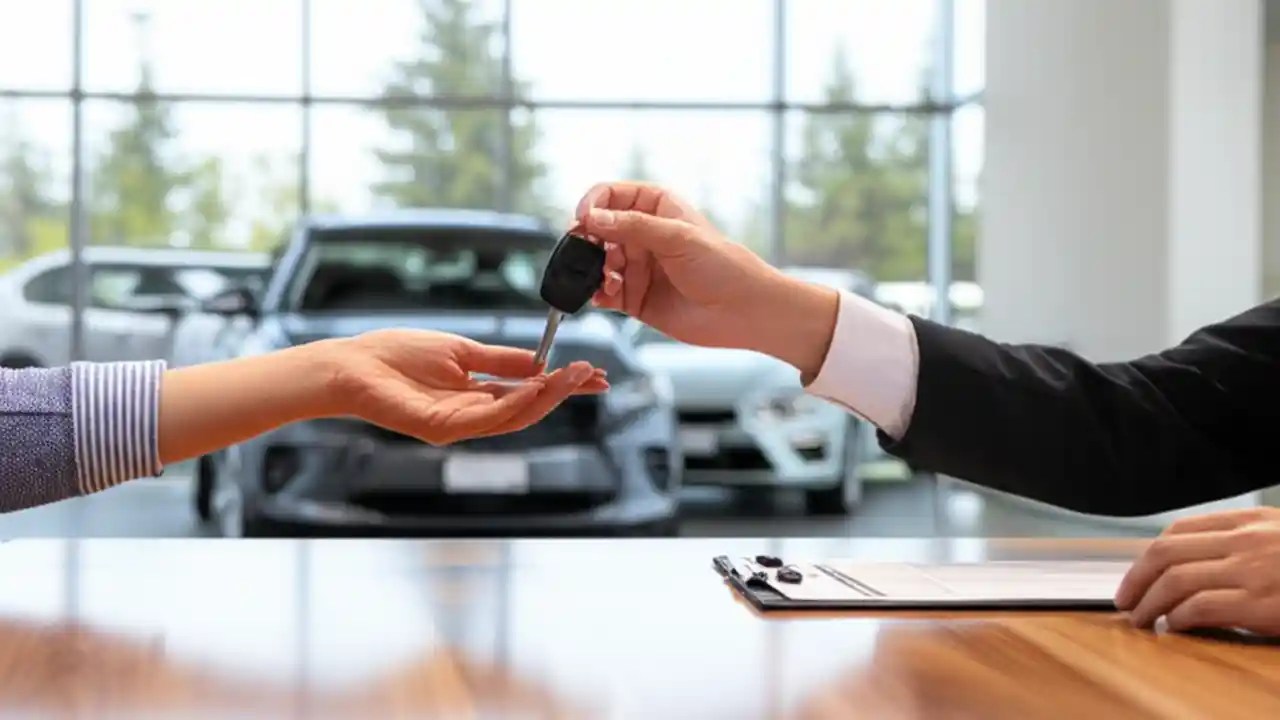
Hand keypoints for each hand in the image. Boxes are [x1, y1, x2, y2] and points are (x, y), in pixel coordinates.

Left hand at [328, 329, 607, 444]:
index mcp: (476, 397)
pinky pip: (485, 419)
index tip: (594, 375)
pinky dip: (514, 404)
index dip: (562, 386)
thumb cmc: (396, 356)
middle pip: (529, 410)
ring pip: (513, 417)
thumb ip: (499, 360)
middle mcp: (470, 417)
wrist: (352, 366)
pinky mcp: (439, 428)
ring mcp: (456, 426)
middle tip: (594, 376)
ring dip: (547, 397)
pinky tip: (535, 388)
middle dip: (563, 393)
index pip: (529, 395)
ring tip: (574, 377)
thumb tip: (539, 360)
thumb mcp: (460, 351)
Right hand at [574, 182, 839, 375]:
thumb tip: (593, 218)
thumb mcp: (677, 236)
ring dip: (593, 269)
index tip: (583, 219)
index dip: (593, 204)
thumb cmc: (723, 266)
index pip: (611, 195)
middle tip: (585, 251)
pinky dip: (597, 293)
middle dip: (588, 240)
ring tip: (609, 279)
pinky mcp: (635, 297)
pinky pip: (604, 292)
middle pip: (598, 229)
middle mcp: (644, 235)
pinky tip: (604, 295)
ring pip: (597, 262)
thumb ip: (633, 226)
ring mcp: (638, 267)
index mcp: (657, 207)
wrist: (742, 311)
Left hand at [1114, 507, 1279, 633]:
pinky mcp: (1261, 605)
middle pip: (1166, 553)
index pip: (1179, 530)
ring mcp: (1252, 570)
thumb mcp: (1278, 538)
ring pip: (1176, 580)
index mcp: (1249, 520)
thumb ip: (1239, 543)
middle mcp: (1246, 540)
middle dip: (1135, 579)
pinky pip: (1201, 606)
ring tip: (1141, 619)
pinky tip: (1174, 626)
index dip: (1148, 555)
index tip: (1136, 575)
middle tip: (1124, 600)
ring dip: (1148, 602)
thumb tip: (1191, 563)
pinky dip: (1179, 617)